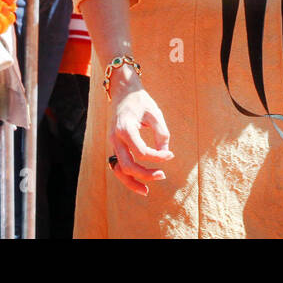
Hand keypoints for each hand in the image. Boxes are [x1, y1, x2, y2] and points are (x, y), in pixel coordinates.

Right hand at [107, 78, 173, 195]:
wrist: (123, 92)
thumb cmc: (141, 101)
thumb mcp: (155, 113)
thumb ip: (161, 134)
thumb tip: (165, 154)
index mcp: (125, 128)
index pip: (141, 151)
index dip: (158, 157)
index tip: (170, 155)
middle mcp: (115, 138)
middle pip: (128, 165)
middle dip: (145, 173)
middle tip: (163, 175)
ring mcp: (112, 143)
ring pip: (119, 170)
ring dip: (132, 181)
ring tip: (147, 191)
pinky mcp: (115, 146)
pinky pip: (118, 166)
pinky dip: (127, 177)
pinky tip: (139, 183)